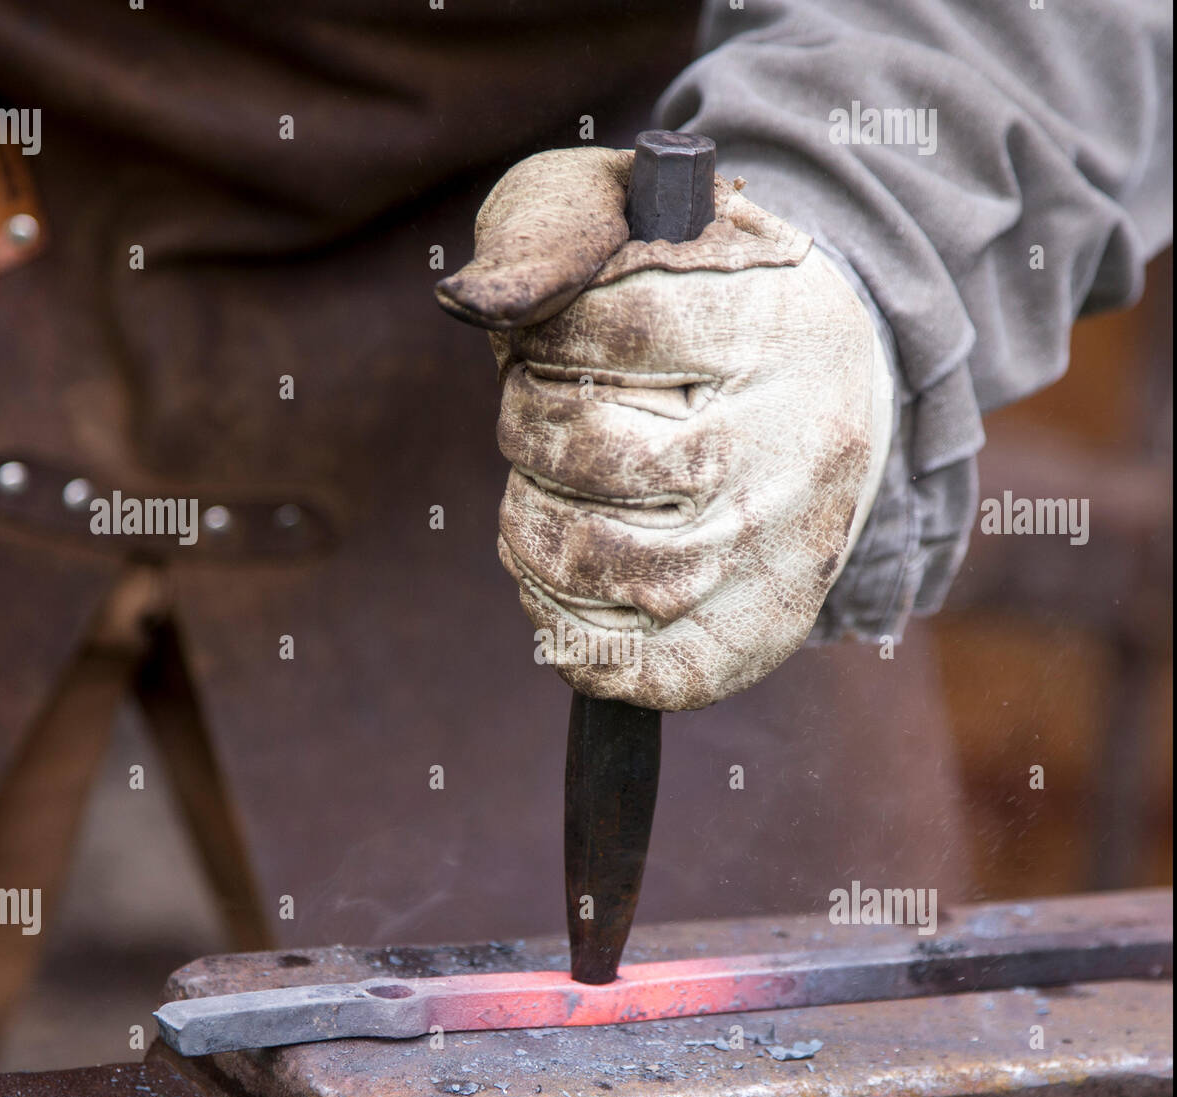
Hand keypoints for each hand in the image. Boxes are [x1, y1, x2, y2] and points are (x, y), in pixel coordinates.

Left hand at [437, 146, 892, 709]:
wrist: (839, 400)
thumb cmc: (713, 304)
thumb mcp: (648, 219)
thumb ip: (554, 230)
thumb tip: (472, 304)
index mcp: (776, 319)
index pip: (602, 322)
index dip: (539, 334)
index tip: (549, 338)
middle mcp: (793, 444)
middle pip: (590, 447)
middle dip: (527, 425)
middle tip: (543, 414)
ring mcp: (776, 554)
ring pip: (595, 555)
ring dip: (526, 522)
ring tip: (539, 492)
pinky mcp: (754, 637)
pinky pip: (621, 662)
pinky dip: (552, 620)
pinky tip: (554, 575)